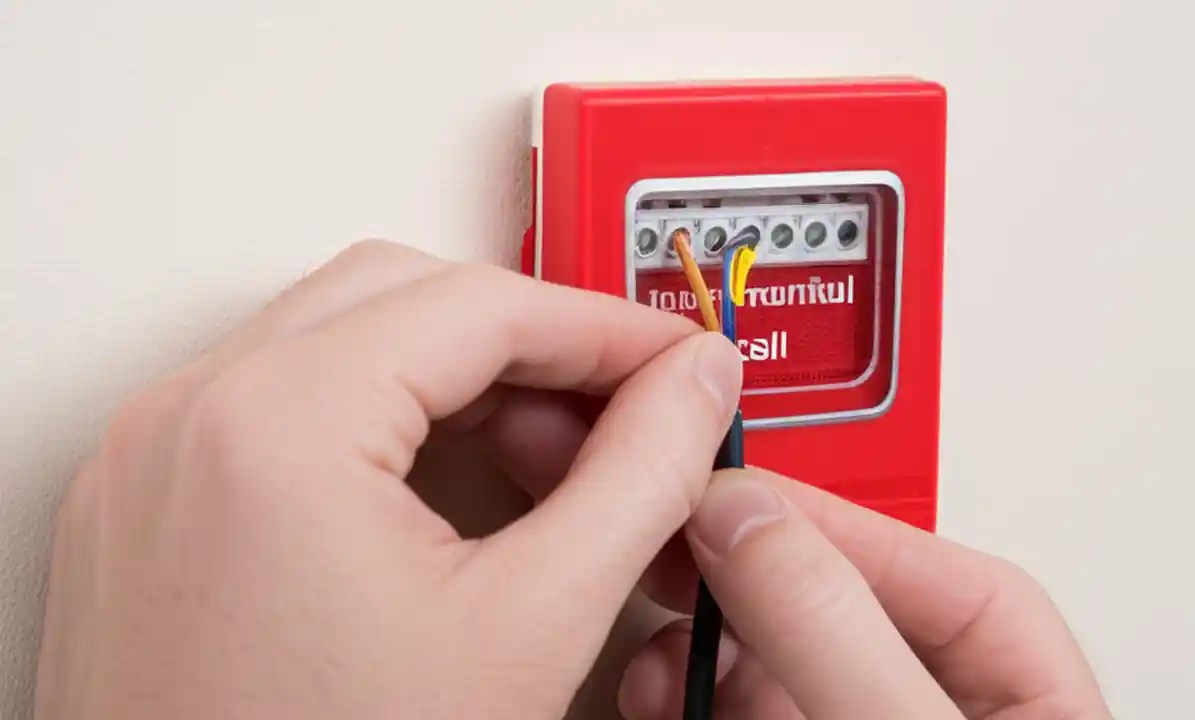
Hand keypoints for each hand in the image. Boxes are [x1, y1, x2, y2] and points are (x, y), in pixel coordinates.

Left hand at [34, 241, 743, 718]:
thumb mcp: (529, 629)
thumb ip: (637, 479)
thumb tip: (692, 389)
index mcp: (271, 425)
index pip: (478, 305)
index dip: (604, 329)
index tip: (676, 362)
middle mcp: (185, 423)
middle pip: (403, 300)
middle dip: (532, 348)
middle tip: (624, 412)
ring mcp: (151, 466)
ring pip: (339, 348)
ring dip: (461, 385)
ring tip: (554, 469)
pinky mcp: (146, 514)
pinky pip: (282, 415)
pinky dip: (385, 430)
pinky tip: (457, 495)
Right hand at [620, 470, 1111, 718]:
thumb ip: (836, 628)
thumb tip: (749, 518)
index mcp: (1028, 695)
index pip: (931, 565)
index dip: (824, 513)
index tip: (729, 490)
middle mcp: (941, 709)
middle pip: (834, 599)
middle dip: (740, 569)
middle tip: (668, 535)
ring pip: (774, 659)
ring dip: (700, 634)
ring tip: (654, 634)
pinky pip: (745, 708)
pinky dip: (691, 691)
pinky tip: (658, 688)